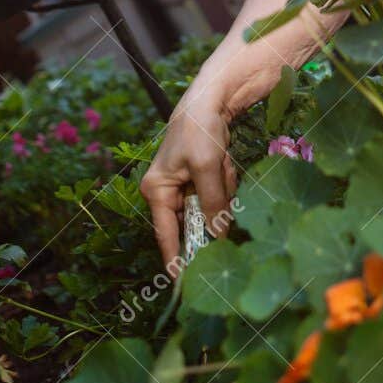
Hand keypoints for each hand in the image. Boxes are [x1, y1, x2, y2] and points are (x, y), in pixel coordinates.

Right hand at [140, 98, 237, 268]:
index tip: (183, 285)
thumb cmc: (199, 129)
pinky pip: (220, 192)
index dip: (175, 259)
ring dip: (223, 188)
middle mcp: (167, 191)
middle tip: (219, 182)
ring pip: (212, 206)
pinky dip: (226, 178)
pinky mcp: (203, 176)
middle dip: (213, 206)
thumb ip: (213, 204)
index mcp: (156, 190)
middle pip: (194, 220)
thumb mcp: (206, 168)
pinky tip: (225, 159)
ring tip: (221, 162)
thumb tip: (219, 237)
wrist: (212, 97)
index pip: (165, 235)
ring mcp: (186, 184)